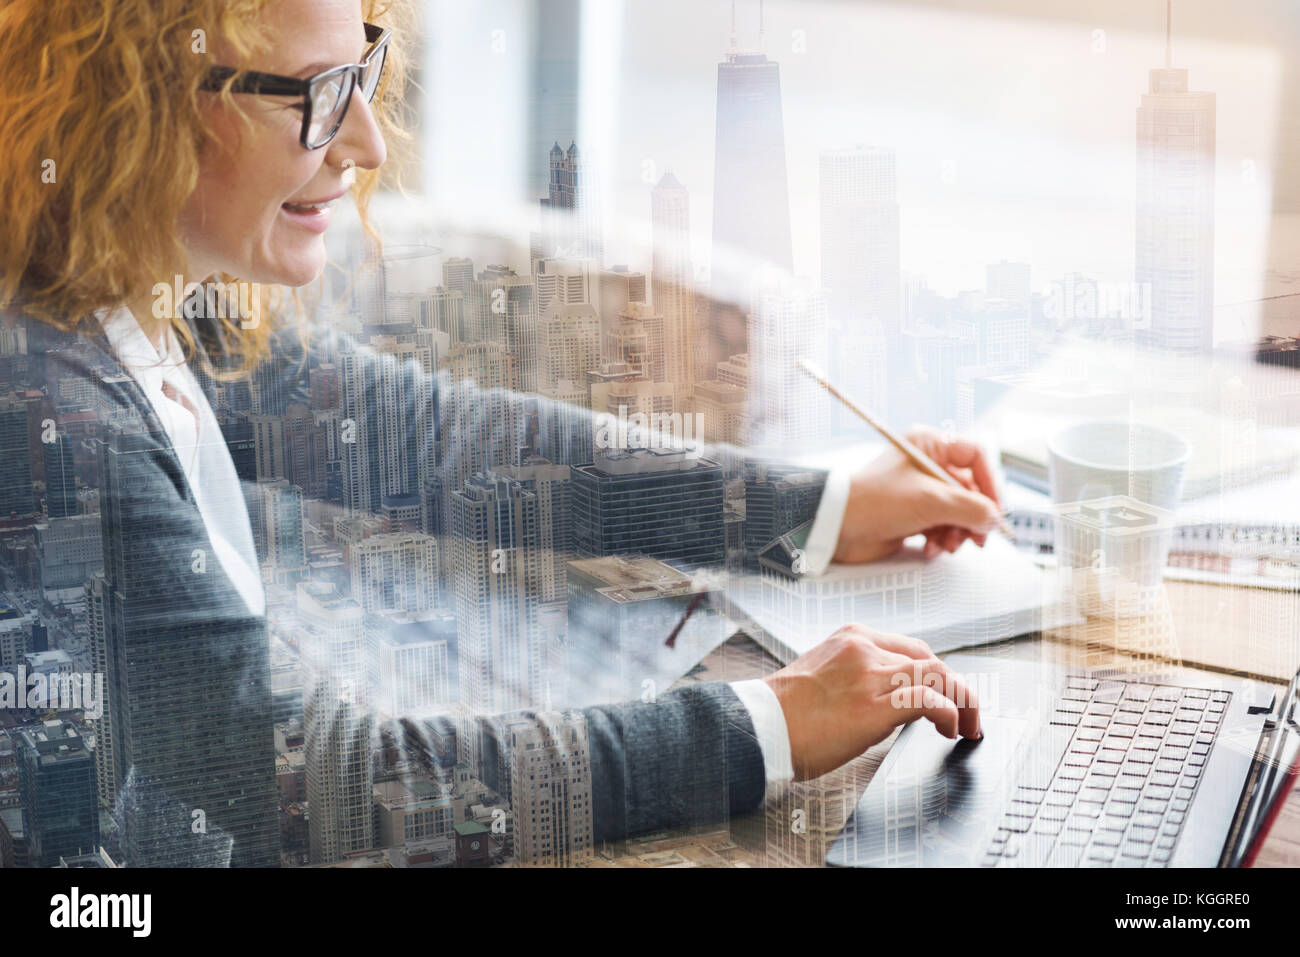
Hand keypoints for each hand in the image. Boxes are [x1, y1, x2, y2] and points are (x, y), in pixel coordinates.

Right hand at [764, 624, 980, 780]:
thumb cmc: (784, 711)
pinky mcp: (875, 706)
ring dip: (962, 702)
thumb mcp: (824, 675)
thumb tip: (890, 701)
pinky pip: (929, 700)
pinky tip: (949, 729)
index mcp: (852, 638)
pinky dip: (949, 713)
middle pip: (931, 660)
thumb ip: (857, 676)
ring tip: (965, 726)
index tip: (945, 694)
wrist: (760, 726)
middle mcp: (865, 650)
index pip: (912, 648)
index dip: (936, 674)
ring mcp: (871, 675)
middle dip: (955, 688)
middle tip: (966, 714)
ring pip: (938, 676)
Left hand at [832, 425, 1003, 563]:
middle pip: (970, 489)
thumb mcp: (930, 501)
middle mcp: (926, 465)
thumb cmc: (873, 501)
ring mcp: (920, 491)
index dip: (990, 484)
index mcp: (929, 445)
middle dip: (975, 516)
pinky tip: (932, 549)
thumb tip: (995, 519)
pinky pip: (942, 526)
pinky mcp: (912, 515)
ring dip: (959, 532)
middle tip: (979, 537)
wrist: (835, 527)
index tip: (995, 509)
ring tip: (949, 545)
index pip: (976, 457)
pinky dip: (943, 540)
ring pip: (959, 511)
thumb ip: (970, 509)